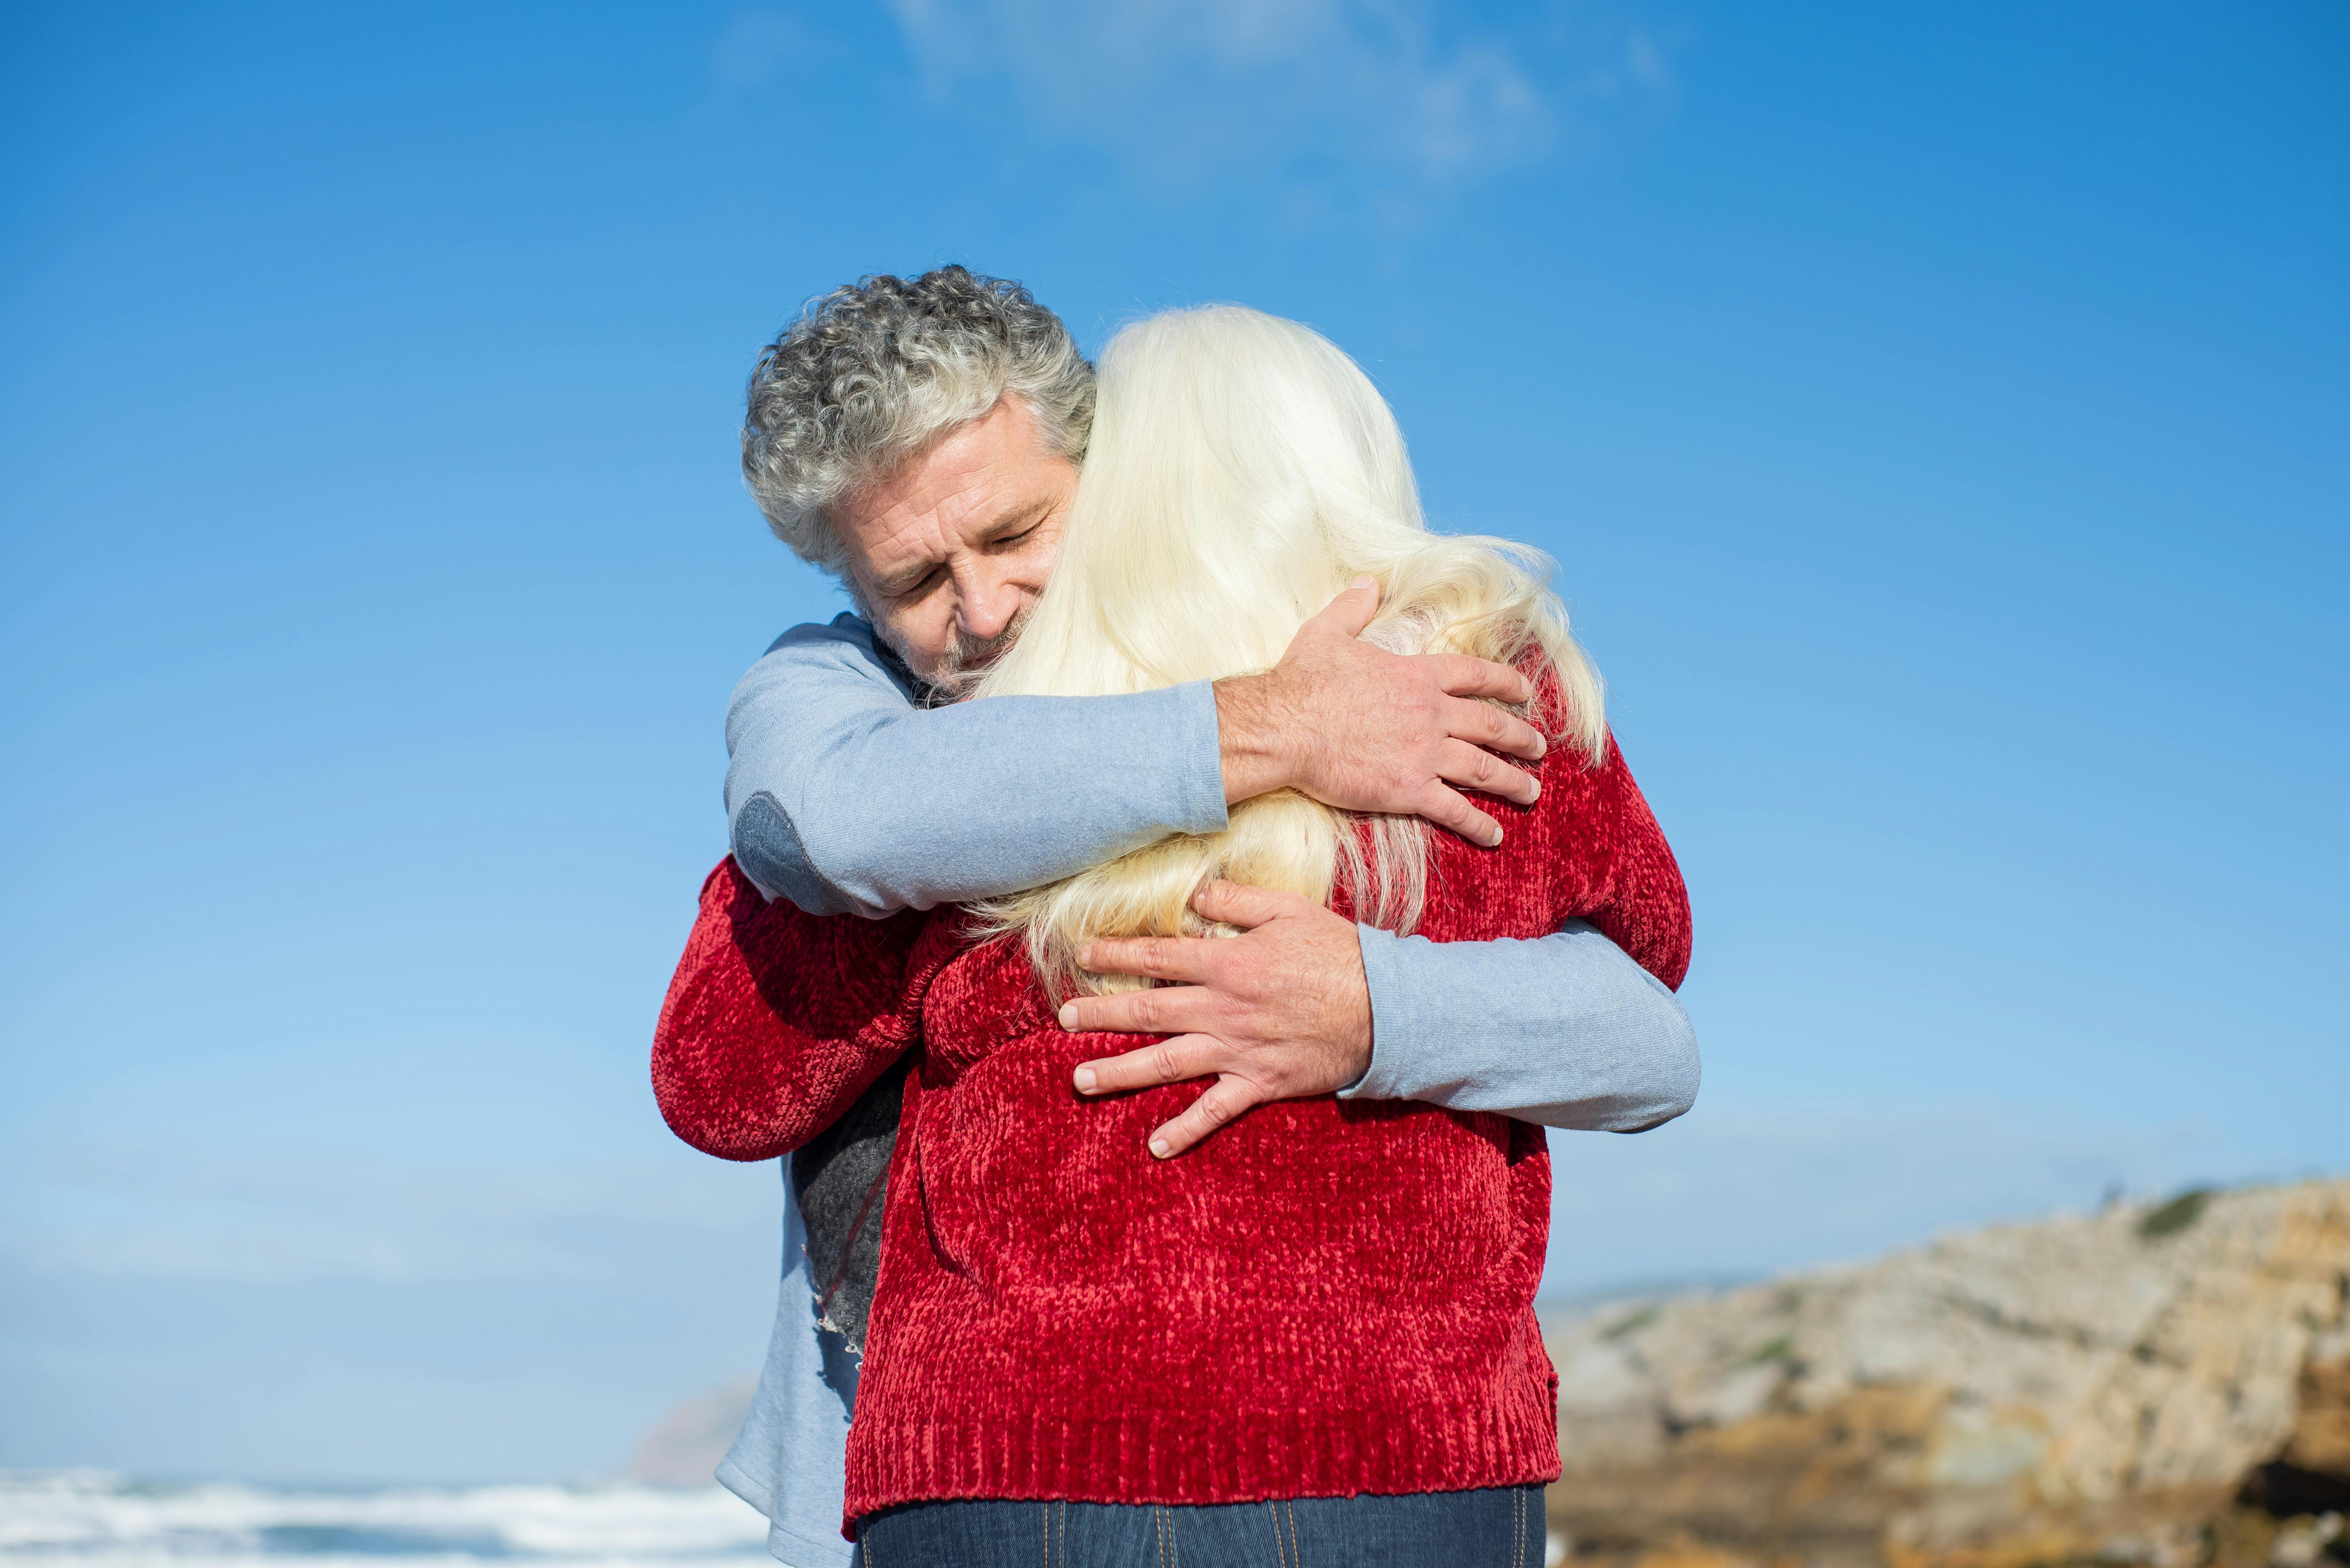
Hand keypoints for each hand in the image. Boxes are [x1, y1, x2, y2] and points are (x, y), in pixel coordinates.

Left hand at [1056, 881, 1372, 1157]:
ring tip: (1080, 1078)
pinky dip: (1184, 1130)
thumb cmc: (1342, 954)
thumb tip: (1197, 895)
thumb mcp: (1291, 911)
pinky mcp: (1259, 1083)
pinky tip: (1155, 1146)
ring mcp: (1238, 1050)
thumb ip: (1239, 902)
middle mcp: (1223, 1009)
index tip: (1082, 954)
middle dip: (1102, 1013)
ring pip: (1167, 1062)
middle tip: (1063, 1018)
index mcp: (1229, 963)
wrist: (1387, 1009)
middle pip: (1149, 1009)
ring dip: (1120, 1071)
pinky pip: (1214, 1111)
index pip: (1159, 956)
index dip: (1117, 954)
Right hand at [1214, 577, 1544, 847]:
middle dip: (1521, 737)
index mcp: (1417, 676)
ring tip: (1532, 792)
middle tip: (1540, 748)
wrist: (1283, 727)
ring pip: (1483, 769)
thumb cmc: (1302, 681)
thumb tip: (1367, 582)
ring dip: (1512, 782)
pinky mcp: (1408, 790)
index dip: (1506, 682)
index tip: (1526, 692)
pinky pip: (1454, 809)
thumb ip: (1353, 607)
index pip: (1475, 676)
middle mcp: (1430, 714)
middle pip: (1491, 725)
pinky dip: (1478, 824)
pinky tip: (1494, 834)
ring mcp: (1423, 754)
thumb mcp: (1327, 632)